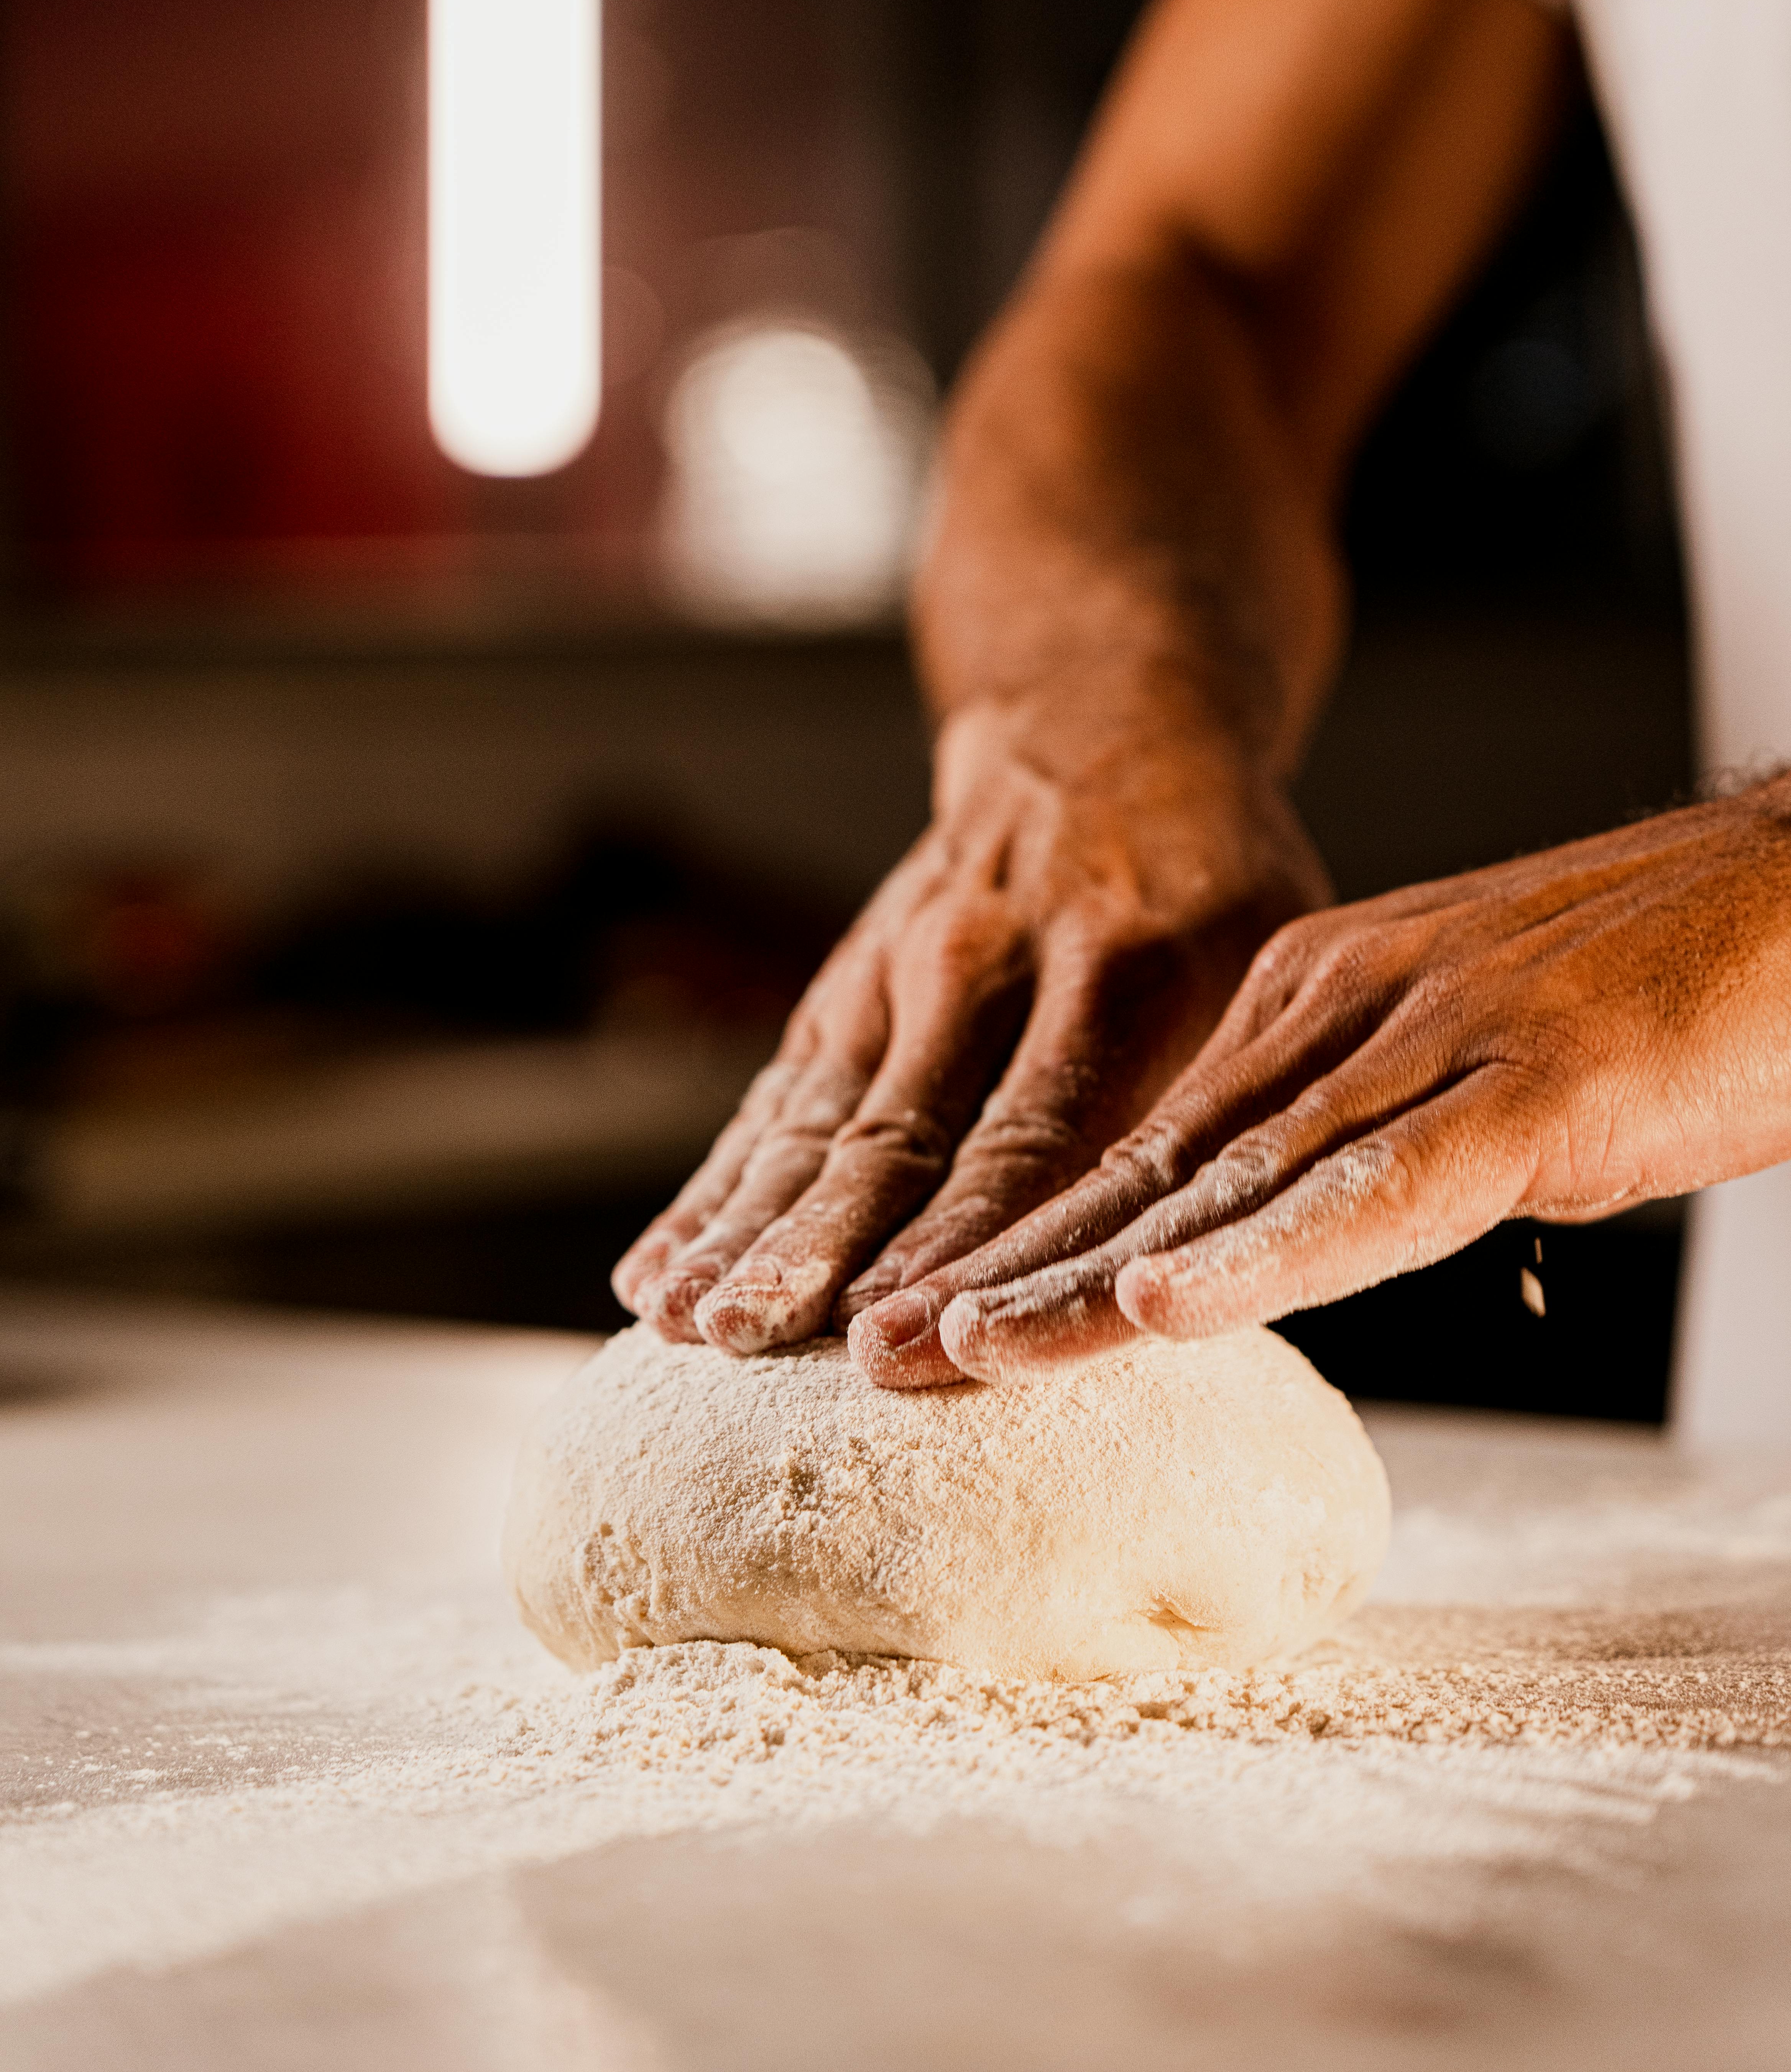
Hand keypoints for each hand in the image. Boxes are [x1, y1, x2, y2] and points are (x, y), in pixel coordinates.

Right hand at [611, 687, 1329, 1356]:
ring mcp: (898, 967)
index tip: (910, 1334)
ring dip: (745, 1227)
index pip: (1034, 1129)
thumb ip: (1238, 1087)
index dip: (967, 1241)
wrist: (1096, 731)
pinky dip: (711, 1191)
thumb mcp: (1269, 948)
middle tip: (756, 1340)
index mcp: (1119, 960)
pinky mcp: (842, 988)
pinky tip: (649, 1274)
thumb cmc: (1210, 883)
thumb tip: (1222, 1256)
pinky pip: (771, 1101)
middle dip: (822, 1244)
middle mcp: (988, 958)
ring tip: (687, 1322)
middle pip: (896, 1128)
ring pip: (814, 1118)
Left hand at [845, 782, 1790, 1384]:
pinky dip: (1262, 1257)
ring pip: (1225, 1184)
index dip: (1025, 1239)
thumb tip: (1299, 1225)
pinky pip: (1370, 1190)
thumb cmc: (1654, 987)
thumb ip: (1369, 1133)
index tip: (922, 1315)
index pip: (1146, 1144)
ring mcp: (1430, 1042)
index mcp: (1322, 997)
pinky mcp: (1526, 1090)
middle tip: (866, 1351)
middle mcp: (1345, 1009)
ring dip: (1083, 1278)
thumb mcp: (1463, 1065)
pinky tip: (1157, 1309)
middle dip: (1002, 1269)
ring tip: (950, 1352)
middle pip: (1146, 1167)